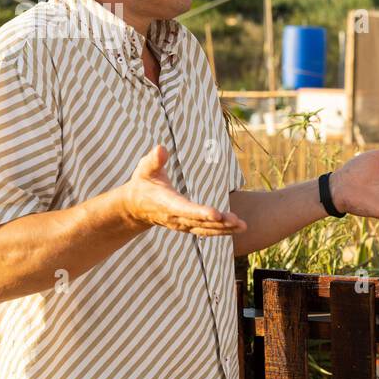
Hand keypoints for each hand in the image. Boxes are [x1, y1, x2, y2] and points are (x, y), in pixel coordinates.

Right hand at [122, 144, 246, 235]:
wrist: (136, 207)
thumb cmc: (143, 183)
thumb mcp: (144, 169)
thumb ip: (154, 160)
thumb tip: (160, 148)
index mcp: (167, 203)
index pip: (185, 209)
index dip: (200, 212)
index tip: (216, 214)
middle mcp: (176, 217)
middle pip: (200, 222)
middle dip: (219, 223)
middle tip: (237, 221)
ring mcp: (183, 224)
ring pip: (206, 229)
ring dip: (225, 229)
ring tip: (243, 226)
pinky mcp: (188, 227)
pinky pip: (207, 231)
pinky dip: (222, 231)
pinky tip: (237, 228)